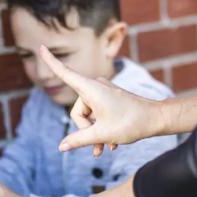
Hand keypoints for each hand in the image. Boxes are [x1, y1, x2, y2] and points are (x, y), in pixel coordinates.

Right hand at [39, 46, 164, 155]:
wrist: (156, 119)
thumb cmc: (131, 123)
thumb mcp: (102, 134)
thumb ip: (79, 140)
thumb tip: (61, 147)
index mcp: (90, 89)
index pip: (65, 73)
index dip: (51, 62)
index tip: (40, 47)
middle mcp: (95, 87)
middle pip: (77, 111)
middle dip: (85, 129)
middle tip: (99, 143)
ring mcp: (103, 93)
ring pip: (88, 117)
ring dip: (94, 134)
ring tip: (104, 149)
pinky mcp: (109, 100)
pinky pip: (97, 115)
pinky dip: (102, 129)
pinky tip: (111, 144)